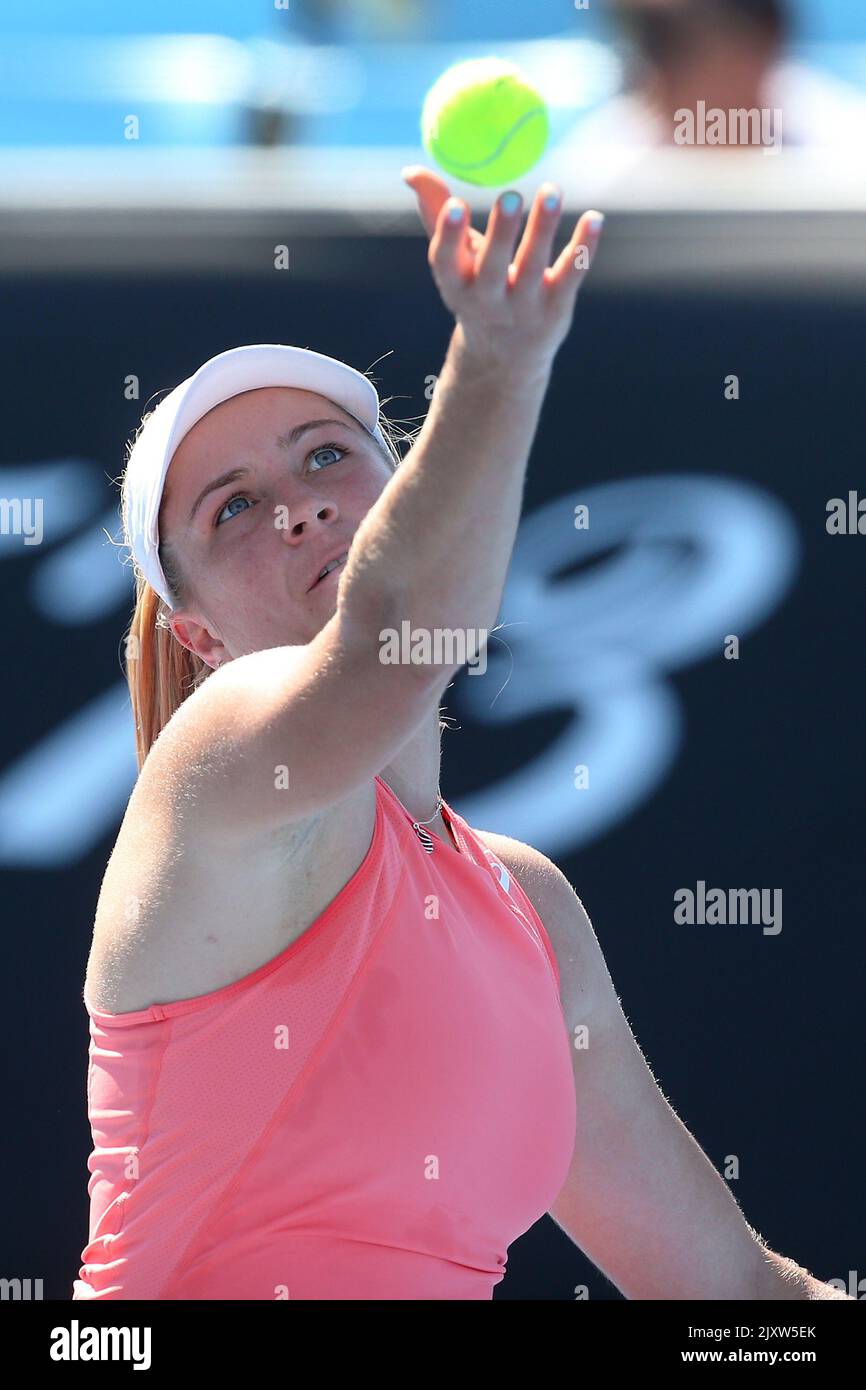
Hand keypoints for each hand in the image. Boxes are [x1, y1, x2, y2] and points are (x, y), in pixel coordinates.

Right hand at [401, 165, 602, 369]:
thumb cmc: (477, 291)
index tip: (455, 204)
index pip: (446, 263)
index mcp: (456, 286)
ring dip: (542, 229)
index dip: (449, 236)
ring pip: (533, 267)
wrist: (505, 358)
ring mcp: (524, 308)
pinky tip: (594, 218)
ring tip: (551, 191)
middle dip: (500, 233)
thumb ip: (436, 214)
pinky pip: (570, 275)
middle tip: (510, 194)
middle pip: (492, 268)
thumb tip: (411, 171)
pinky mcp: (556, 309)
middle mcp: (488, 301)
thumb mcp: (454, 260)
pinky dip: (582, 247)